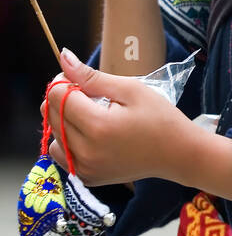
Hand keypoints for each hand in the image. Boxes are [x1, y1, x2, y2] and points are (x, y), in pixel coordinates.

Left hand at [41, 49, 196, 186]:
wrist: (178, 154)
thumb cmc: (160, 118)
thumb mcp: (130, 89)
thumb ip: (91, 76)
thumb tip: (63, 57)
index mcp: (97, 126)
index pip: (56, 95)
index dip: (64, 81)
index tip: (83, 81)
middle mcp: (86, 151)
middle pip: (50, 114)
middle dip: (63, 100)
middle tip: (90, 97)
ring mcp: (85, 168)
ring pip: (53, 134)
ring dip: (64, 121)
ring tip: (92, 117)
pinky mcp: (87, 177)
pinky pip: (61, 154)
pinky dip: (68, 141)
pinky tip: (89, 135)